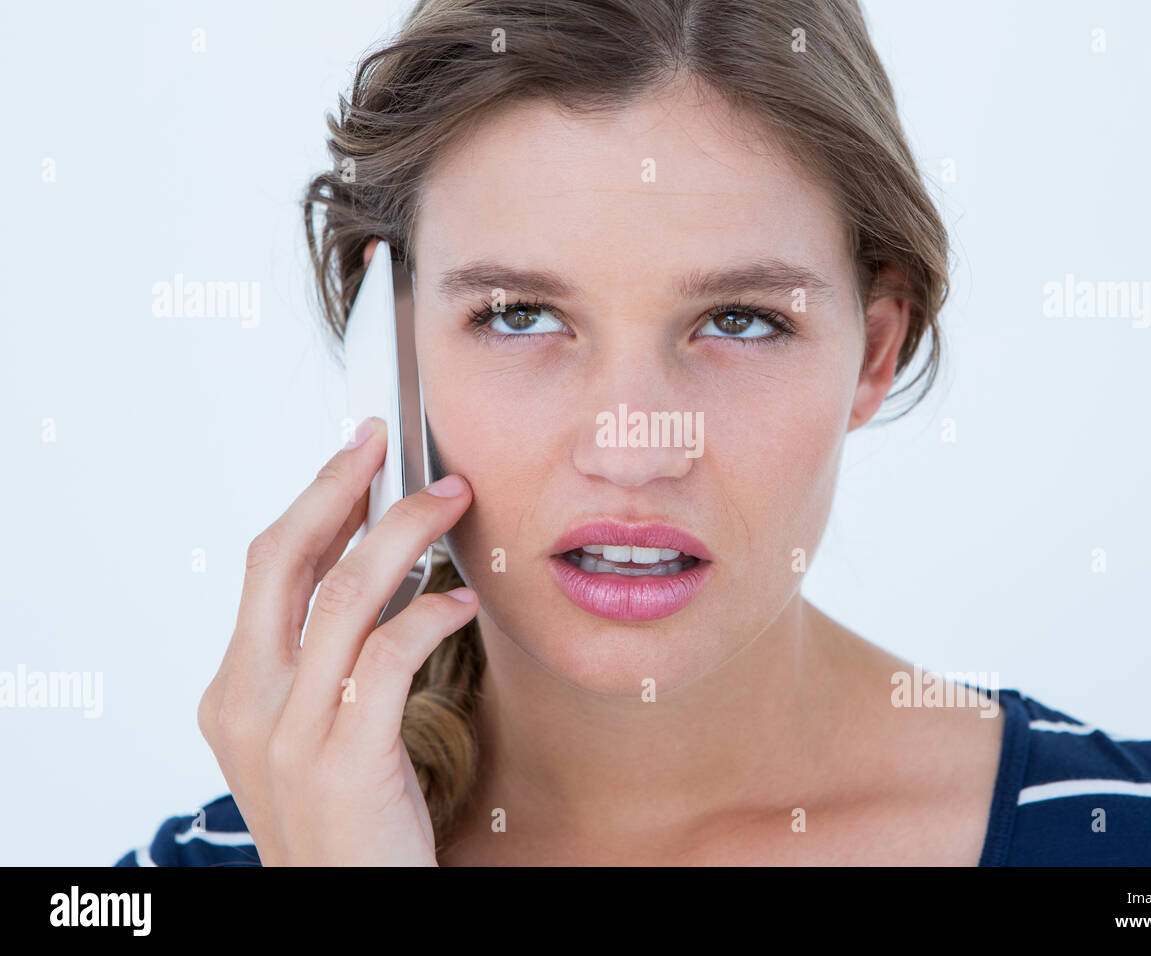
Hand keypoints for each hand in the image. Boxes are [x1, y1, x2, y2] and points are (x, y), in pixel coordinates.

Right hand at [198, 417, 476, 864]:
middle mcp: (247, 706)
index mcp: (235, 693)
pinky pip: (387, 658)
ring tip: (450, 503)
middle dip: (337, 489)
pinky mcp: (342, 762)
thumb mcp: (316, 734)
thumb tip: (377, 570)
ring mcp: (288, 736)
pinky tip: (463, 602)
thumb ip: (328, 662)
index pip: (266, 570)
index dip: (312, 502)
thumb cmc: (349, 824)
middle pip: (283, 562)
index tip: (356, 458)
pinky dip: (429, 616)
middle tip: (382, 443)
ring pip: (340, 598)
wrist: (350, 914)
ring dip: (401, 535)